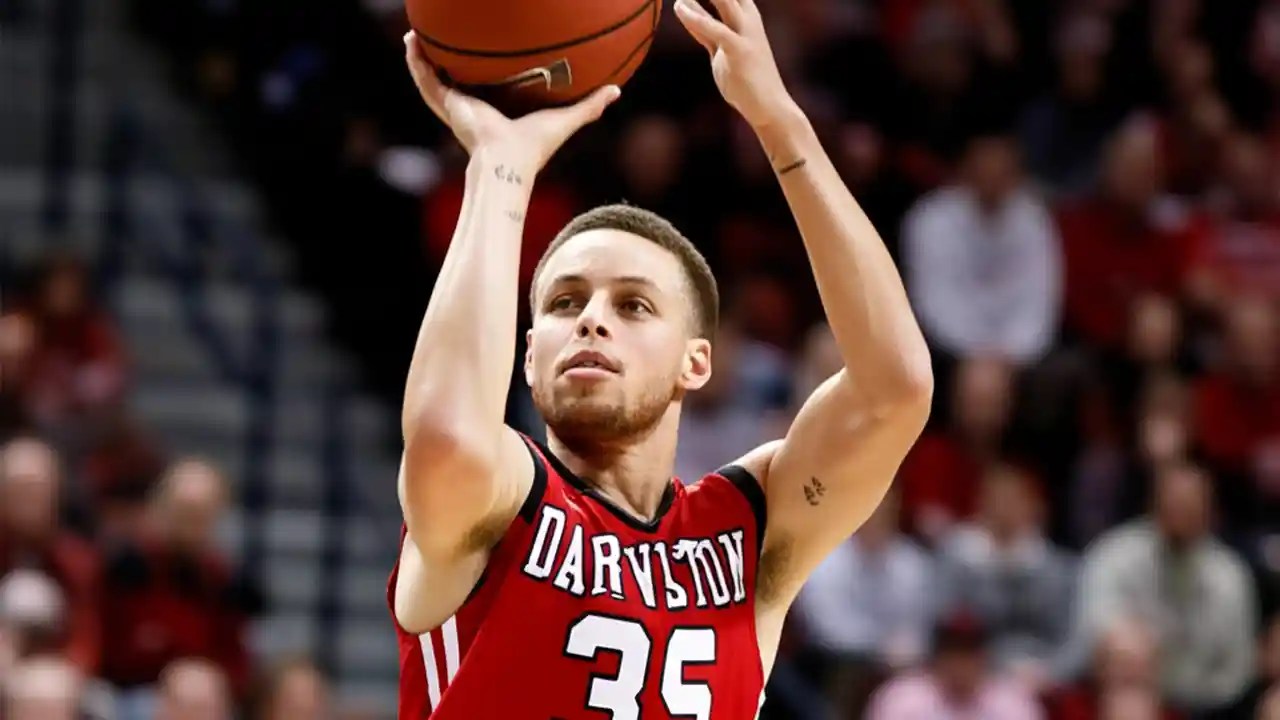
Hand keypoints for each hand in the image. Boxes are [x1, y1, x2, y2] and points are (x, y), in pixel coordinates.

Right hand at [404, 32, 620, 174]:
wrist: (508, 161)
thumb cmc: (535, 147)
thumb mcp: (565, 118)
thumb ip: (589, 105)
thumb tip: (616, 90)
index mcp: (492, 113)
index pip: (482, 89)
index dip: (477, 74)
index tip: (477, 57)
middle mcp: (470, 109)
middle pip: (452, 81)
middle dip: (444, 63)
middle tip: (439, 41)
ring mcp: (455, 107)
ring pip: (432, 79)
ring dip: (422, 58)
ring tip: (414, 35)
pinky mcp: (447, 104)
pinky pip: (426, 79)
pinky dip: (416, 62)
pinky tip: (411, 41)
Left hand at [673, 0, 795, 131]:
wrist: (769, 107)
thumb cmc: (745, 80)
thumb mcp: (719, 50)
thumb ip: (703, 29)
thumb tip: (684, 8)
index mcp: (746, 15)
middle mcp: (748, 19)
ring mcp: (746, 33)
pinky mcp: (739, 51)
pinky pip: (715, 29)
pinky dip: (696, 17)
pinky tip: (680, 8)